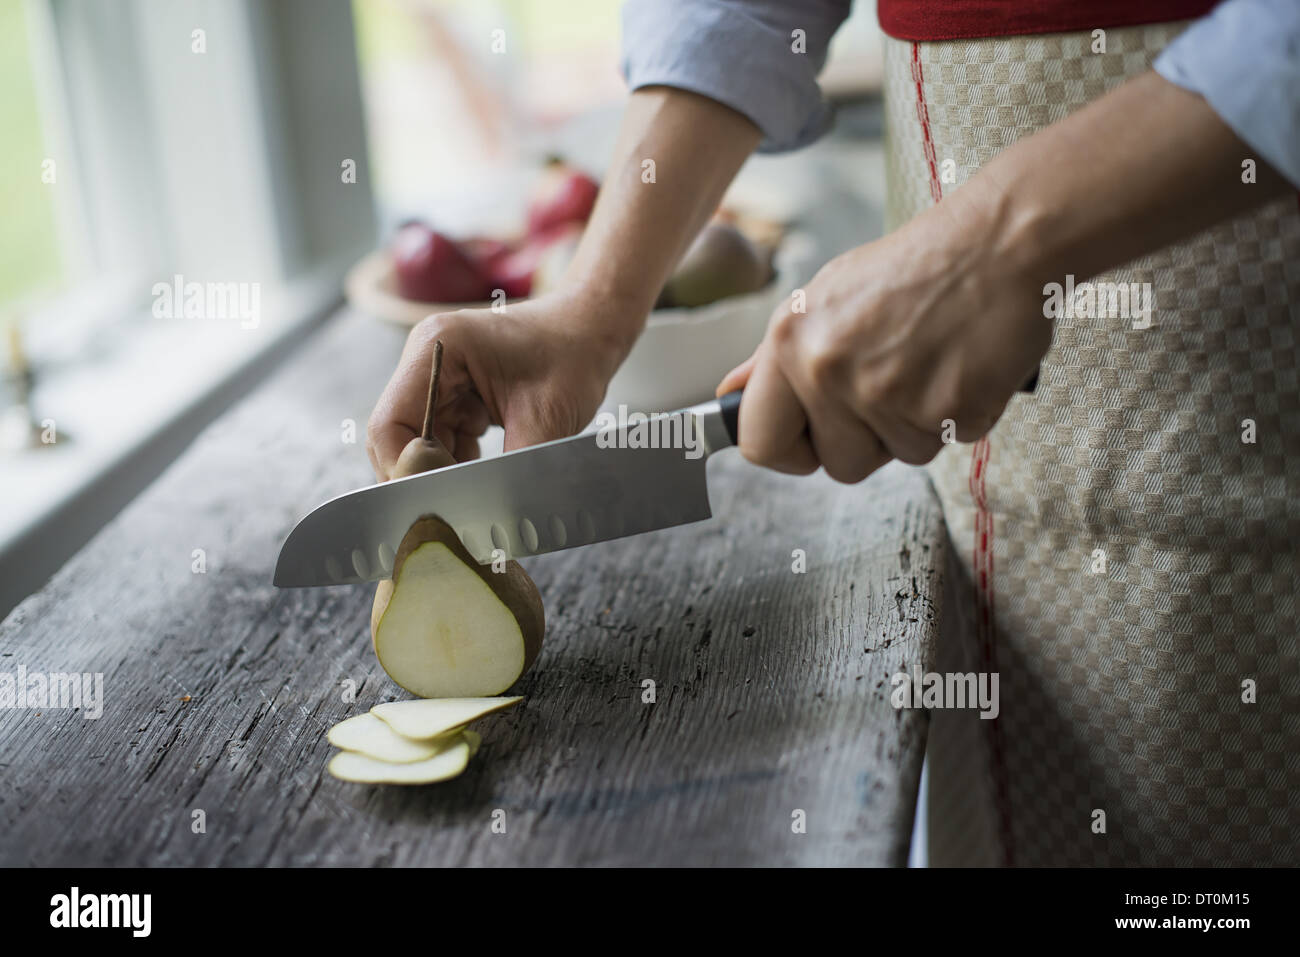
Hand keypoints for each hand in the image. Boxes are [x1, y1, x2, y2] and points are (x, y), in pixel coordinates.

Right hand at [366, 291, 626, 480]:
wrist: (590, 330)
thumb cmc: (574, 356)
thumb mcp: (547, 417)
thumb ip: (511, 468)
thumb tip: (490, 513)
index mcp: (439, 348)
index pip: (390, 425)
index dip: (407, 470)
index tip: (438, 498)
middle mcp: (427, 358)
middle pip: (397, 436)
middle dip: (423, 472)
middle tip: (458, 500)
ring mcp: (436, 375)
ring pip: (417, 441)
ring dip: (442, 467)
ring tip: (478, 480)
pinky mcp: (452, 390)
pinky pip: (438, 436)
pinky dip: (456, 458)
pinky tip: (484, 463)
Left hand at [716, 183, 1049, 482]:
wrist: (1000, 241)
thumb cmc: (915, 269)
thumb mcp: (828, 297)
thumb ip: (777, 358)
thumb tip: (730, 396)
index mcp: (792, 341)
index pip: (759, 441)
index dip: (789, 451)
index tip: (813, 441)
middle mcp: (830, 370)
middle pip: (837, 464)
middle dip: (868, 439)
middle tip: (894, 382)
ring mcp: (889, 394)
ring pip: (898, 456)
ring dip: (918, 423)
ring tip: (931, 361)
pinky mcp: (947, 411)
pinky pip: (947, 443)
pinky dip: (960, 413)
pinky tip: (962, 364)